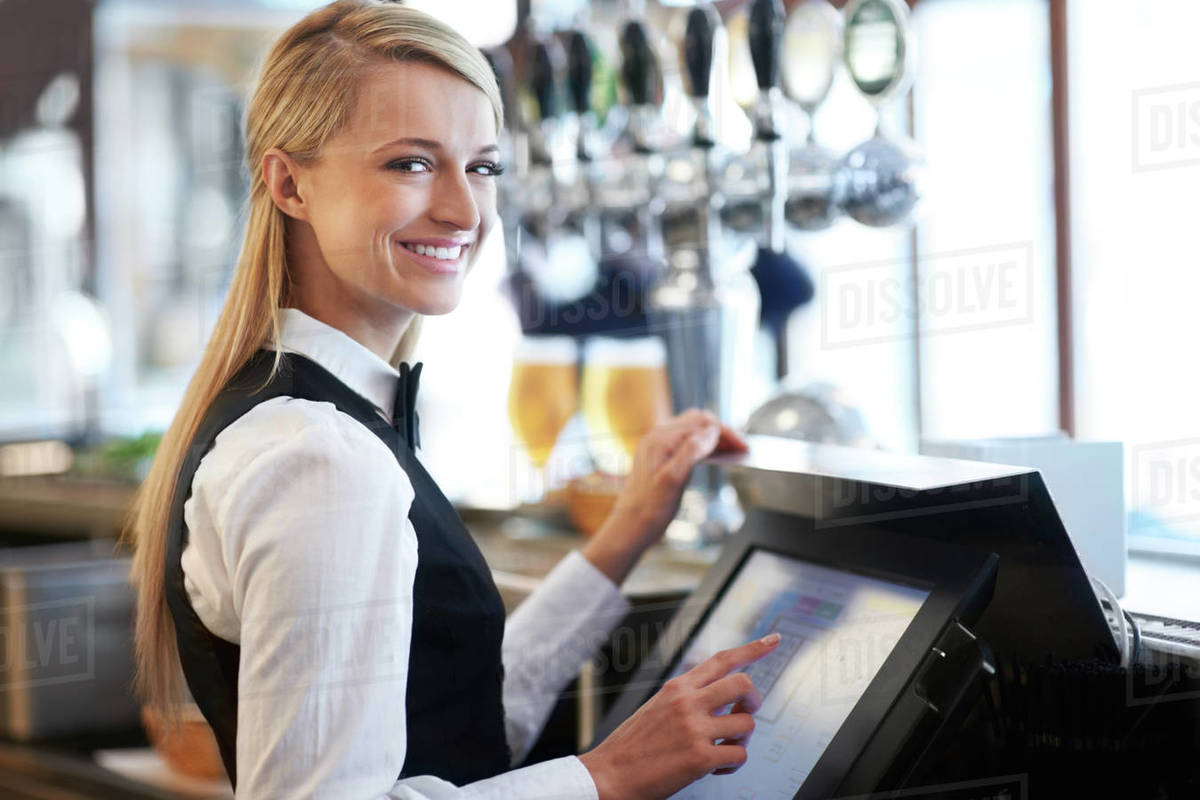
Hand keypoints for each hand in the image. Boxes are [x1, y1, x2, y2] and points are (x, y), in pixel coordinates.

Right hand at [579, 634, 778, 799]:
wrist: (608, 775)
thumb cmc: (631, 745)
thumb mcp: (656, 707)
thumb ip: (686, 697)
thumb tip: (719, 697)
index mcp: (677, 687)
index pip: (722, 659)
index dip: (753, 648)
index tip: (773, 640)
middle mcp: (688, 702)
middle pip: (744, 684)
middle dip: (754, 700)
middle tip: (745, 713)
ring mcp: (695, 729)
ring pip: (747, 722)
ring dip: (742, 737)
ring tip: (725, 747)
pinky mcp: (700, 757)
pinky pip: (738, 755)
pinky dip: (733, 763)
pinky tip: (716, 767)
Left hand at [583, 409, 746, 584]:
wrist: (630, 527)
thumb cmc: (650, 509)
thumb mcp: (674, 480)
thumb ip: (692, 451)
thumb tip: (712, 431)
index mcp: (660, 440)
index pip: (701, 423)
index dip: (726, 432)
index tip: (744, 446)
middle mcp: (657, 437)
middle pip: (697, 421)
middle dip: (722, 431)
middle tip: (742, 448)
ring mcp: (657, 445)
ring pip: (692, 429)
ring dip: (714, 437)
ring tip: (733, 451)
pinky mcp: (659, 456)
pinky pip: (685, 440)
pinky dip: (703, 445)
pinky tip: (714, 456)